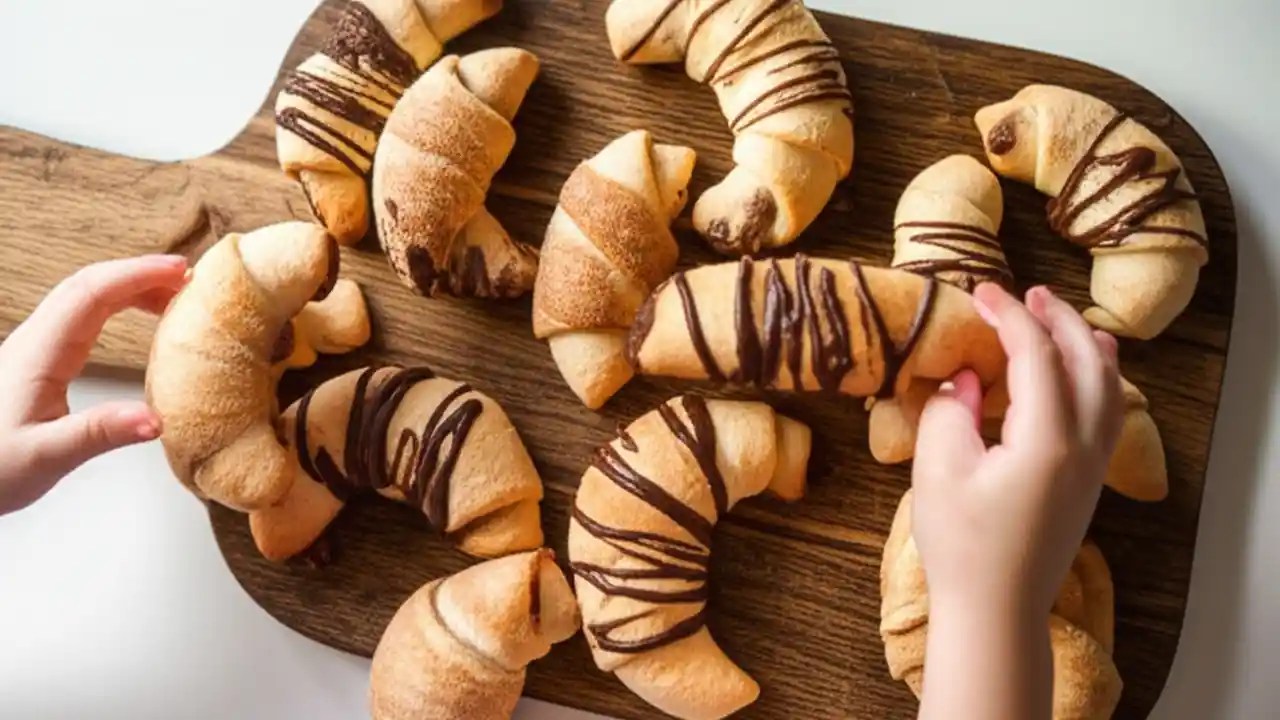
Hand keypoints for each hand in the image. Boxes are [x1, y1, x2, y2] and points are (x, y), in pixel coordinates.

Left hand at [0, 255, 187, 514]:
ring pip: (84, 296)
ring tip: (174, 296)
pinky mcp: (40, 359)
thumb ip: (100, 434)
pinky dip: (117, 303)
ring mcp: (36, 347)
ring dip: (129, 286)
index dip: (137, 275)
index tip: (180, 272)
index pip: (91, 294)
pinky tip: (140, 319)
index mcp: (39, 354)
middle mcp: (35, 341)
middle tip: (189, 278)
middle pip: (89, 284)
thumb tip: (156, 420)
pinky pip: (83, 314)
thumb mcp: (46, 457)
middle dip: (140, 272)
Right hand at [912, 284, 1122, 719]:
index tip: (979, 292)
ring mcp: (1091, 466)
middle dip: (1057, 320)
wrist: (995, 609)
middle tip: (1026, 292)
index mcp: (1046, 438)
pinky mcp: (1088, 483)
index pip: (1034, 355)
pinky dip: (1100, 380)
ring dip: (1087, 346)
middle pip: (1086, 361)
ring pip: (1109, 387)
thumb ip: (950, 411)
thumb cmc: (961, 544)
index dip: (1008, 315)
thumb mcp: (939, 470)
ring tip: (1066, 320)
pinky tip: (1085, 375)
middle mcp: (1082, 445)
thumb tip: (968, 378)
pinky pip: (1109, 414)